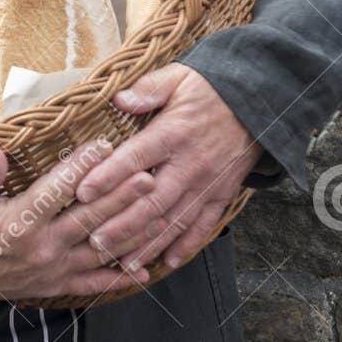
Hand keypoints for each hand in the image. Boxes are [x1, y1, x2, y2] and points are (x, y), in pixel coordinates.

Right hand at [0, 137, 158, 303]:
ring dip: (132, 232)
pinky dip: (119, 278)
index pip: (58, 188)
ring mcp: (53, 269)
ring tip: (161, 214)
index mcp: (20, 221)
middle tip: (149, 176)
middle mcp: (43, 246)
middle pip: (90, 217)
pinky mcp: (56, 285)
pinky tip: (145, 270)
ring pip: (100, 249)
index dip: (82, 165)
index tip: (105, 145)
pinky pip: (94, 284)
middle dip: (122, 196)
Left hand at [75, 64, 262, 273]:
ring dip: (149, 244)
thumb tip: (119, 98)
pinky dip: (187, 245)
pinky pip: (204, 225)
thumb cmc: (210, 90)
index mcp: (173, 133)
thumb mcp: (179, 77)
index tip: (82, 192)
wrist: (259, 103)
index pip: (135, 157)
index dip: (108, 175)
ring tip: (124, 264)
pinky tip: (167, 262)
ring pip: (175, 219)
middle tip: (95, 242)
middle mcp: (189, 163)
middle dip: (123, 224)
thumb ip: (149, 88)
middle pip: (152, 200)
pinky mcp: (222, 194)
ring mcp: (207, 183)